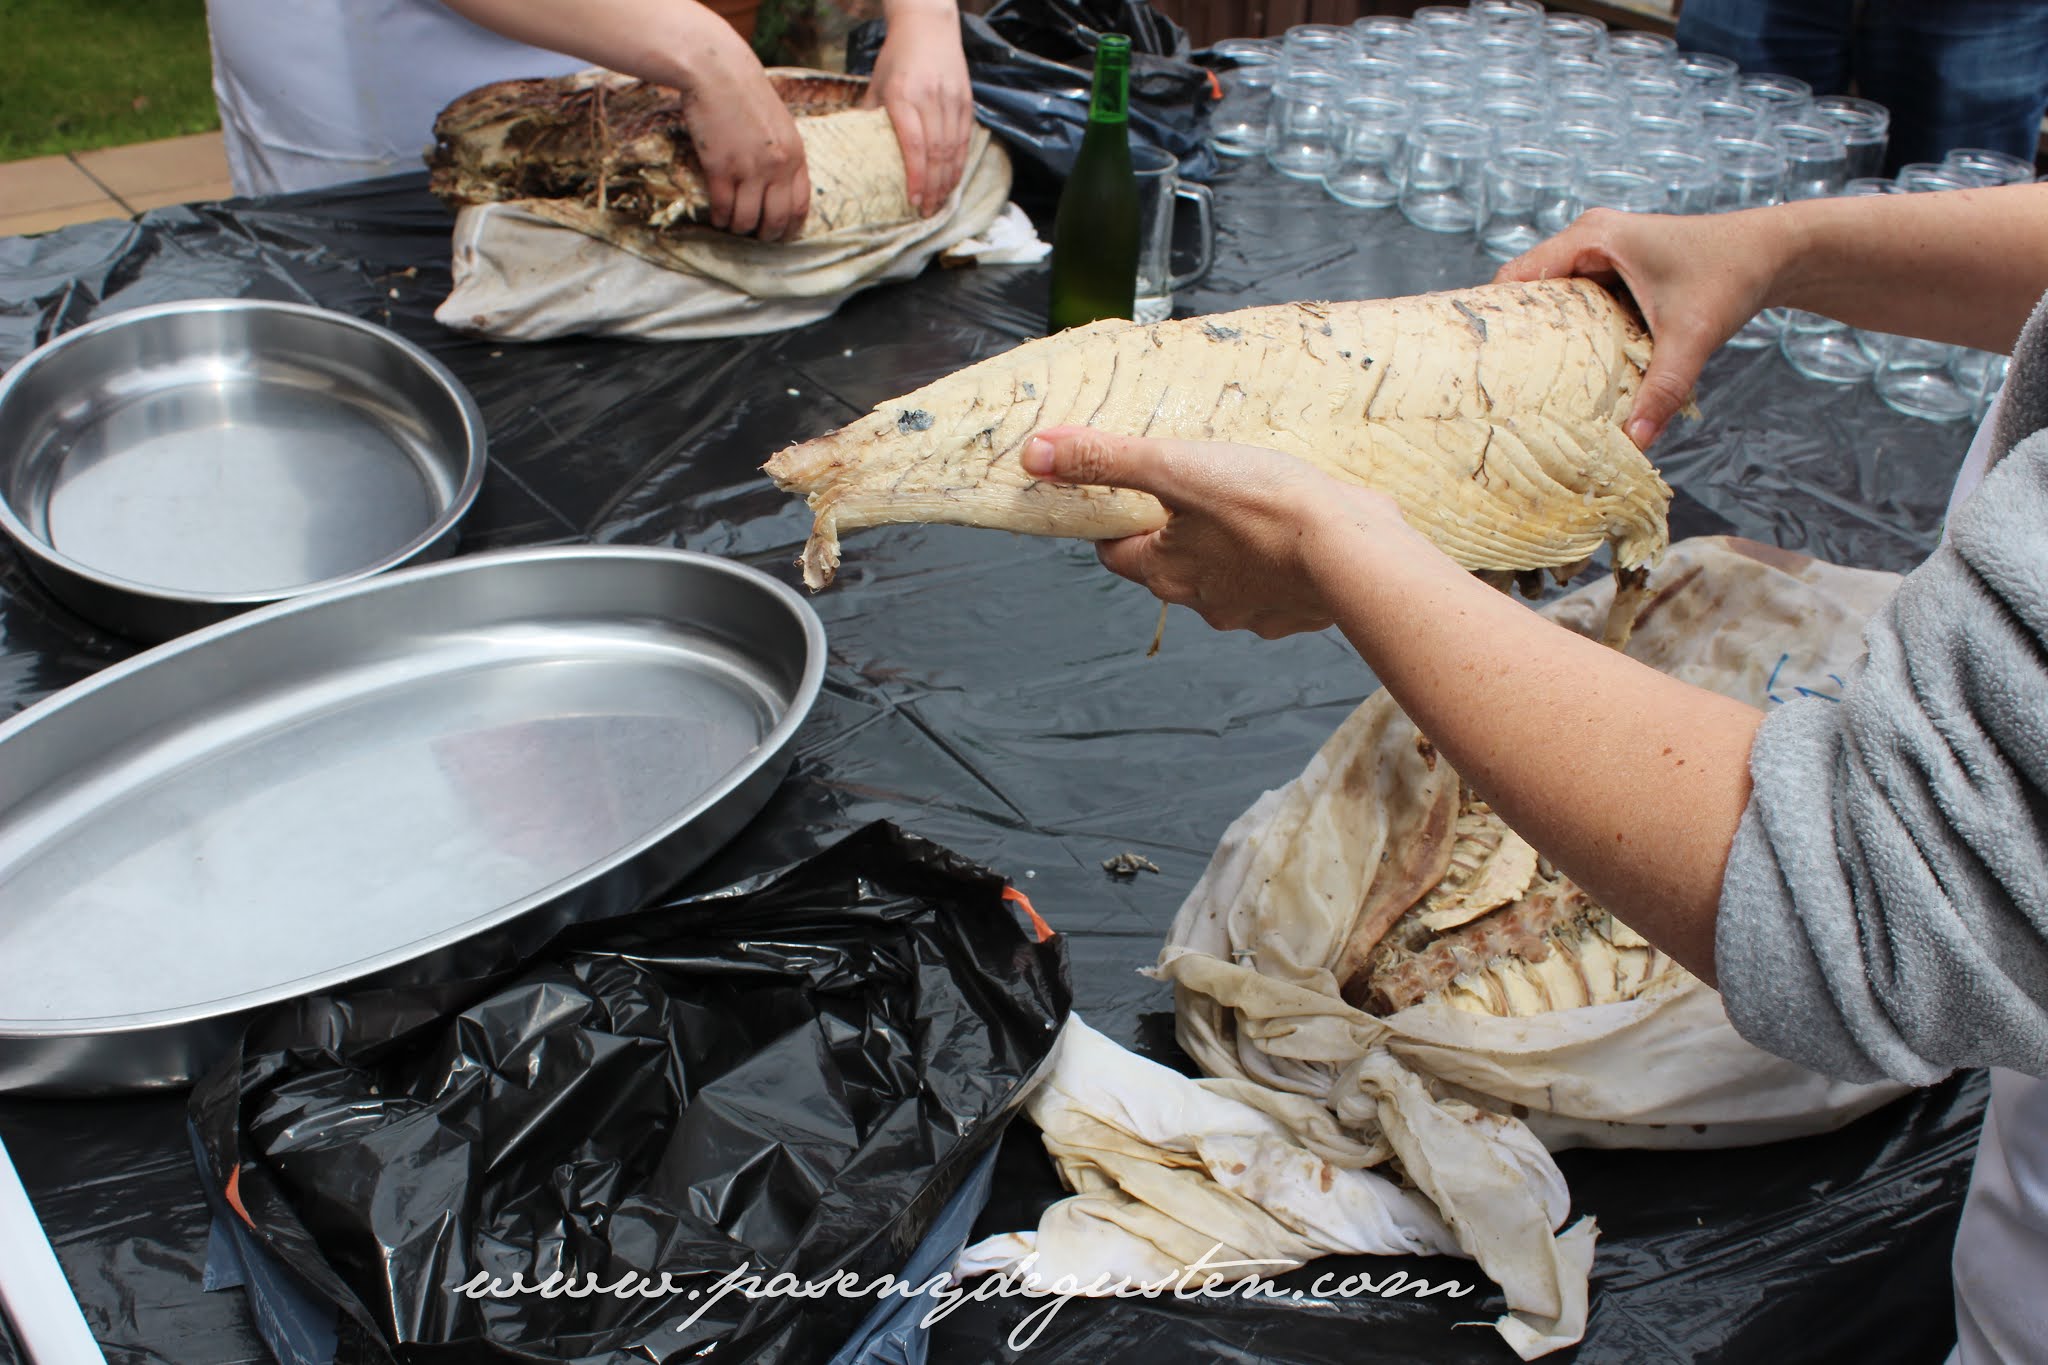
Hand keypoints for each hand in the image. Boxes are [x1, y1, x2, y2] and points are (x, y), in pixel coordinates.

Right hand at [680, 34, 810, 239]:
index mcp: (795, 155)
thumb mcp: (780, 124)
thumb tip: (781, 184)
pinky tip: (718, 218)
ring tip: (734, 227)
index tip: (784, 234)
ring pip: (748, 219)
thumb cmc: (747, 93)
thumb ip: (785, 153)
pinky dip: (720, 218)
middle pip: (777, 218)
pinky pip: (723, 207)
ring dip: (740, 229)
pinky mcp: (720, 168)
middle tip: (759, 237)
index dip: (792, 226)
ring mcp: (748, 169)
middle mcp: (776, 167)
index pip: (801, 205)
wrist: (717, 71)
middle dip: (768, 234)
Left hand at [865, 0, 973, 215]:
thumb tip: (860, 152)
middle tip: (927, 213)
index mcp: (904, 96)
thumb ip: (872, 117)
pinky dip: (960, 165)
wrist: (929, 26)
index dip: (916, 177)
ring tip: (939, 204)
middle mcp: (931, 99)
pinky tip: (953, 182)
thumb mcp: (878, 83)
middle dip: (933, 188)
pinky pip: (965, 141)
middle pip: (937, 154)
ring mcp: (952, 101)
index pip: (914, 145)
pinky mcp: (966, 101)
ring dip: (948, 182)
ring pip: (954, 150)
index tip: (913, 201)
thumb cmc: (897, 56)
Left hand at [1020, 426, 1419, 637]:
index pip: (1115, 551)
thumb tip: (1036, 454)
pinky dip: (1275, 563)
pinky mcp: (1295, 613)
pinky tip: (1294, 534)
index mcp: (1163, 571)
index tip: (1125, 494)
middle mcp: (1201, 602)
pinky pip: (1274, 586)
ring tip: (1248, 508)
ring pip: (1223, 577)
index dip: (1114, 521)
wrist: (1353, 552)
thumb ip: (1107, 459)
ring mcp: (1250, 613)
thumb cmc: (1266, 506)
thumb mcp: (1177, 467)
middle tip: (1191, 492)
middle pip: (1168, 566)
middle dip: (1174, 533)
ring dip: (1228, 548)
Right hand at [1493, 207, 1794, 448]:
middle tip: (1495, 381)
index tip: (1475, 358)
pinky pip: (1575, 298)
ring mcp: (1601, 251)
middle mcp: (1589, 237)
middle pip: (1527, 287)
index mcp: (1593, 237)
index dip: (1493, 314)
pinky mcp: (1615, 267)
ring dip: (1540, 332)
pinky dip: (1568, 328)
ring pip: (1550, 294)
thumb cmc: (1733, 276)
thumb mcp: (1692, 336)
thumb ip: (1662, 390)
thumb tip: (1634, 443)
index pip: (1518, 275)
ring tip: (1519, 379)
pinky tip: (1565, 365)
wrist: (1774, 252)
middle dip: (1513, 330)